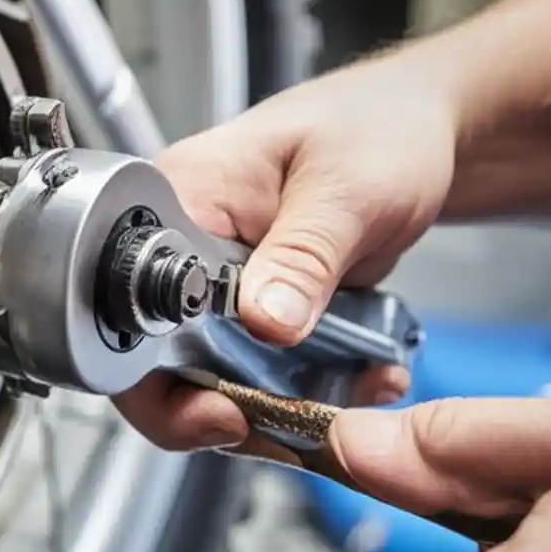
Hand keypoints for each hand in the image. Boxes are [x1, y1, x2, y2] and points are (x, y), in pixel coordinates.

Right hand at [114, 53, 454, 452]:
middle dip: (215, 406)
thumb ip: (303, 258)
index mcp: (179, 199)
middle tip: (271, 424)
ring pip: (210, 374)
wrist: (421, 127)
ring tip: (336, 402)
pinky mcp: (254, 306)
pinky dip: (302, 389)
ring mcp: (216, 280)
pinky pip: (258, 368)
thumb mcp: (346, 191)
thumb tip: (263, 323)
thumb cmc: (379, 127)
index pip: (129, 306)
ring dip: (271, 403)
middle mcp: (185, 244)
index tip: (221, 408)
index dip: (158, 376)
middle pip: (156, 359)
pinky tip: (355, 379)